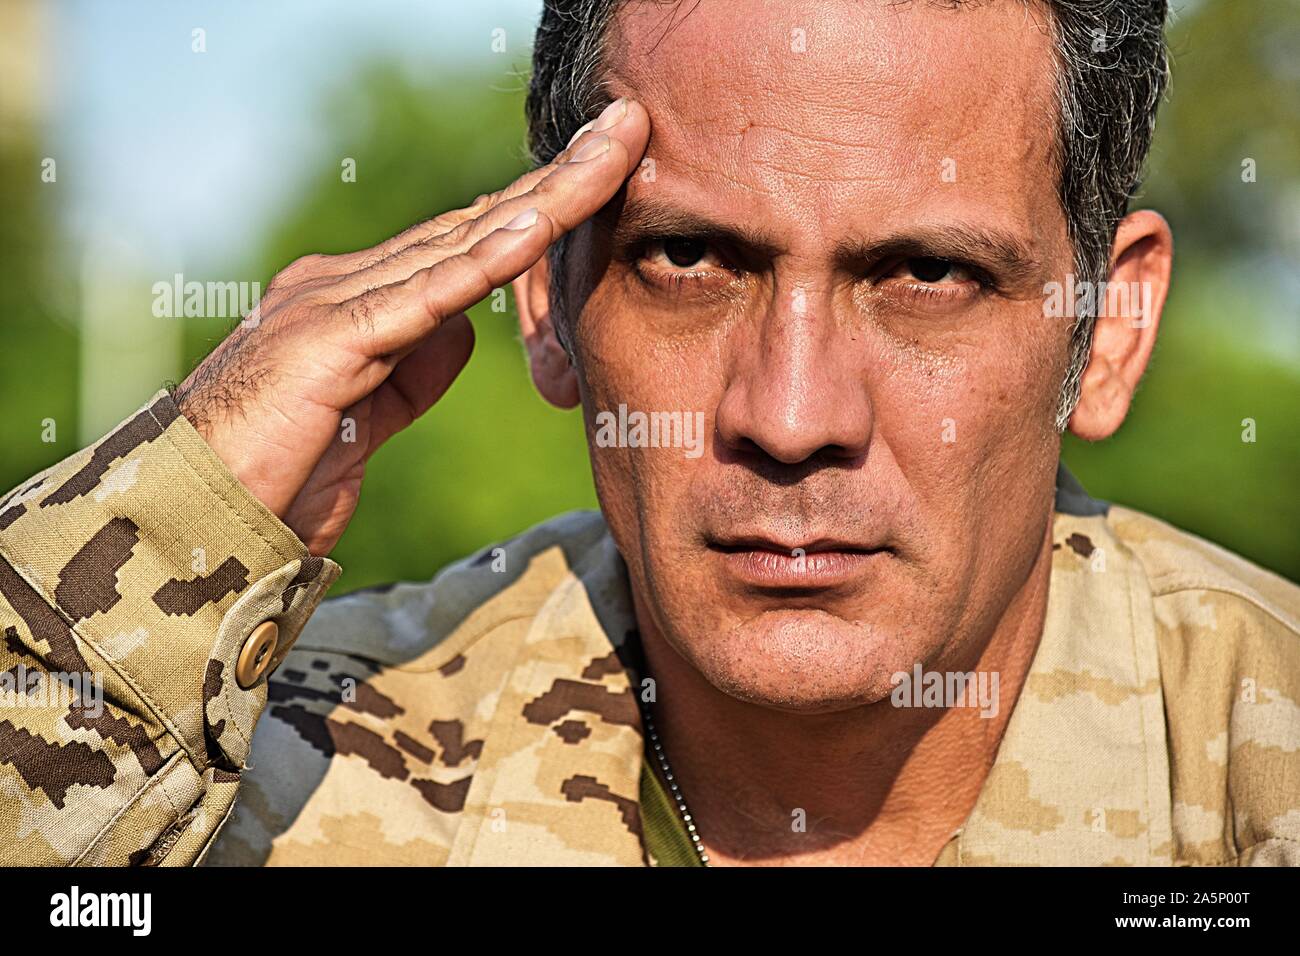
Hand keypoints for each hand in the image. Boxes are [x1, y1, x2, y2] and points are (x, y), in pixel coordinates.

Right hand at [173, 98, 649, 554]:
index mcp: (353, 300)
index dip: (537, 209)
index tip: (602, 176)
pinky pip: (424, 298)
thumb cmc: (272, 477)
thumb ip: (410, 368)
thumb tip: (462, 329)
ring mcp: (334, 304)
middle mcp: (344, 284)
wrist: (192, 519)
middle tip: (626, 130)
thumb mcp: (364, 417)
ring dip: (546, 199)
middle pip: (475, 224)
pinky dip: (484, 263)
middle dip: (559, 180)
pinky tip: (537, 227)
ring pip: (463, 244)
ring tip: (611, 152)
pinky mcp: (330, 342)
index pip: (464, 244)